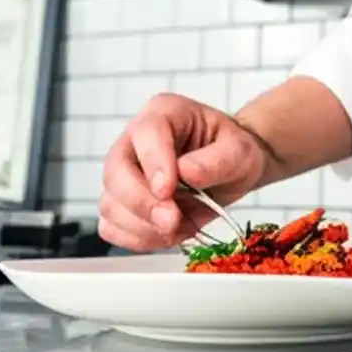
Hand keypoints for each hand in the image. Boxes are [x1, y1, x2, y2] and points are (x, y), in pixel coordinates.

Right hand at [99, 93, 270, 251]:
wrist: (231, 170)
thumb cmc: (233, 152)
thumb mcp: (240, 151)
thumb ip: (217, 161)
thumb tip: (188, 173)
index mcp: (165, 113)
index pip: (146, 132)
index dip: (153, 163)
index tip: (167, 190)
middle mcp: (135, 140)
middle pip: (116, 171)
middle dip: (142, 203)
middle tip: (172, 221)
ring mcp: (124, 172)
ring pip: (110, 203)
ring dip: (143, 226)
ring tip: (180, 228)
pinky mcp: (122, 201)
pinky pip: (112, 226)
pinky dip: (136, 238)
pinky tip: (165, 236)